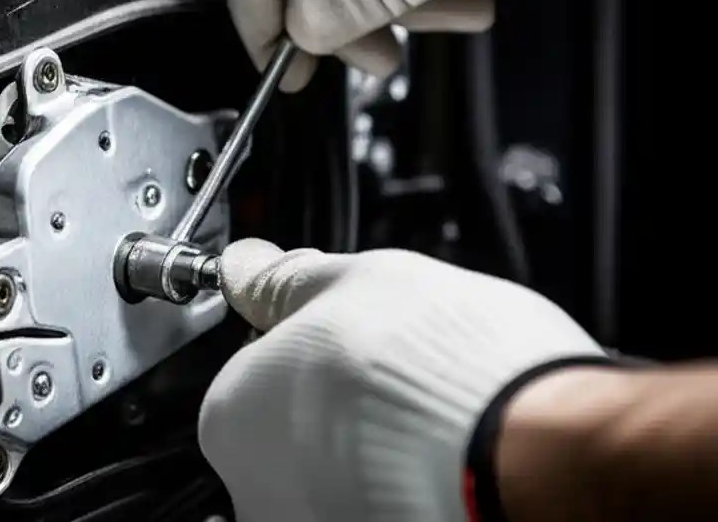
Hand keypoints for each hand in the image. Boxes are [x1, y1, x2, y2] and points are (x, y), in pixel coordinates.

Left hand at [198, 240, 604, 520]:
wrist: (532, 456)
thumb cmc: (442, 373)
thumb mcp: (352, 284)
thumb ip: (283, 281)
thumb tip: (244, 265)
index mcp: (230, 414)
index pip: (253, 372)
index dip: (311, 348)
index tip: (352, 338)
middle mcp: (253, 489)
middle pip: (290, 433)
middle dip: (340, 406)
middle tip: (399, 379)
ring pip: (333, 478)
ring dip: (370, 454)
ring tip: (432, 427)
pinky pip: (373, 508)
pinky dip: (403, 494)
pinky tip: (442, 468)